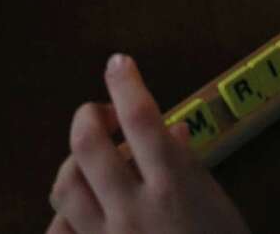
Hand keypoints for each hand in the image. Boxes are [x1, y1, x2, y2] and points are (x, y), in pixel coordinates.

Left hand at [47, 54, 249, 233]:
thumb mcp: (215, 202)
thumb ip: (186, 165)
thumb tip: (168, 132)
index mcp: (172, 187)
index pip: (140, 117)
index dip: (126, 82)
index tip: (119, 62)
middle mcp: (132, 211)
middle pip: (88, 144)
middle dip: (90, 116)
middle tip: (103, 114)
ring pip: (64, 185)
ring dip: (75, 162)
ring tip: (93, 162)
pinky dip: (64, 217)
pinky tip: (79, 214)